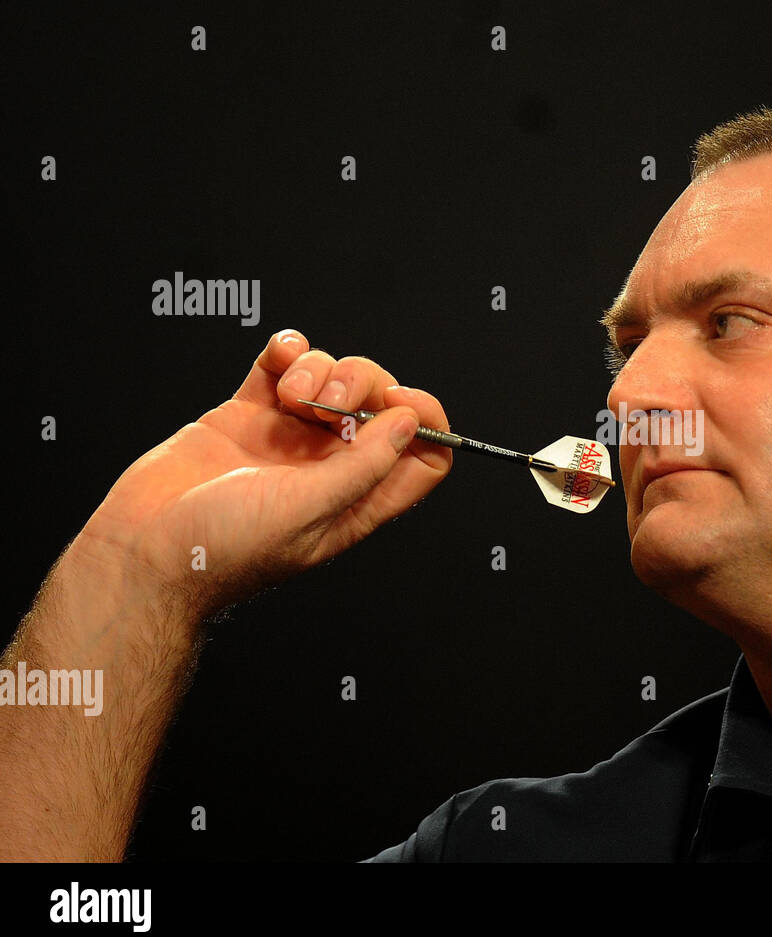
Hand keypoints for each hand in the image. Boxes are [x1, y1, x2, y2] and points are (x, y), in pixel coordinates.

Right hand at [76, 329, 452, 618]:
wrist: (144, 549)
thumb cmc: (225, 549)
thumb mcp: (310, 511)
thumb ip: (367, 467)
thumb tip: (412, 423)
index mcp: (359, 501)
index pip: (424, 457)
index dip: (426, 421)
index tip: (401, 401)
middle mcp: (331, 467)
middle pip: (380, 406)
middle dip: (362, 384)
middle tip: (328, 402)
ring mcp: (290, 438)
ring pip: (333, 379)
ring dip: (319, 370)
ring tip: (288, 396)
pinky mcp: (249, 414)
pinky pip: (282, 367)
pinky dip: (288, 352)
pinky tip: (279, 359)